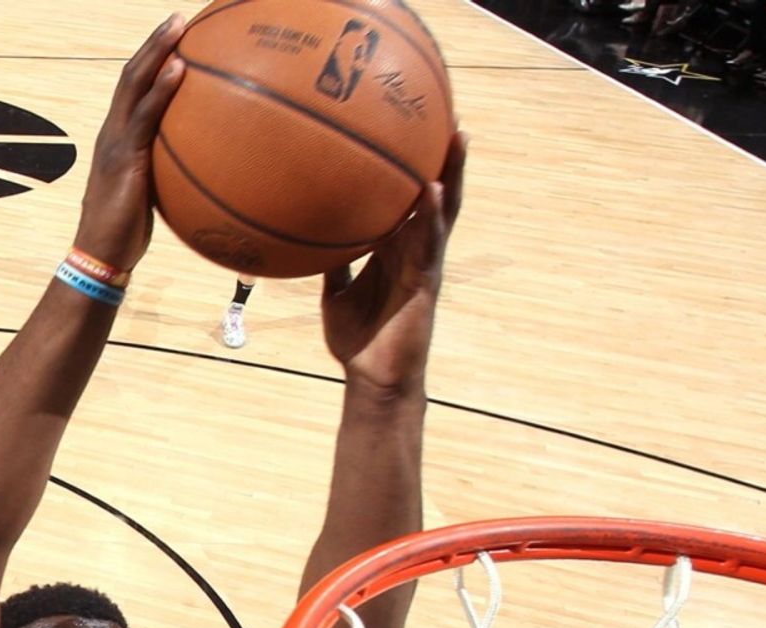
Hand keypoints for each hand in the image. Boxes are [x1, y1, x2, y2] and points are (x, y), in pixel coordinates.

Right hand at [71, 13, 186, 273]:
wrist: (101, 256)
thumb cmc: (127, 232)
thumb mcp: (150, 195)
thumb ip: (167, 174)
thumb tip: (198, 171)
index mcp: (118, 138)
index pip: (133, 88)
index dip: (151, 59)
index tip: (175, 36)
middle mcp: (112, 132)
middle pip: (132, 74)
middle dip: (155, 42)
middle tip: (179, 17)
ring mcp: (115, 142)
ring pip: (134, 84)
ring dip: (157, 51)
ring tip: (179, 26)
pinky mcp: (124, 158)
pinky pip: (145, 116)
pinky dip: (162, 89)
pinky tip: (181, 69)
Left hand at [320, 131, 466, 393]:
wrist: (371, 378)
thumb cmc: (357, 338)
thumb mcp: (336, 292)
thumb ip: (333, 264)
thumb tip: (309, 240)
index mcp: (397, 248)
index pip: (413, 198)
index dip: (420, 165)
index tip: (419, 125)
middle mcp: (416, 250)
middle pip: (437, 193)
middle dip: (445, 156)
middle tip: (448, 112)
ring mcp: (425, 265)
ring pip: (444, 211)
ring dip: (452, 173)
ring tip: (457, 135)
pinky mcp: (425, 284)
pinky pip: (429, 244)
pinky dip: (431, 216)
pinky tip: (432, 190)